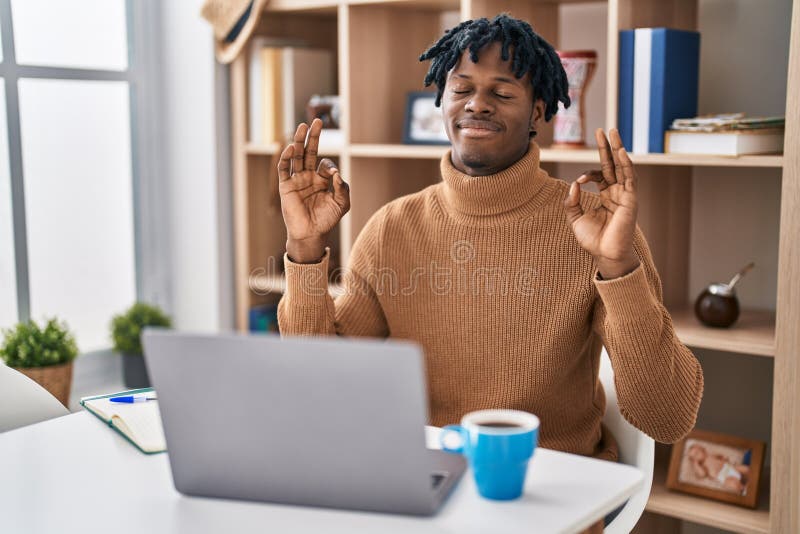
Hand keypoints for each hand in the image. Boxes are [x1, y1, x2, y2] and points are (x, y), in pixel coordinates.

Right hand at [278, 119, 349, 262]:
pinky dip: (286, 157)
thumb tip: (336, 174)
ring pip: (296, 156)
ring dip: (299, 141)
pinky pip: (284, 168)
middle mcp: (308, 177)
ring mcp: (296, 180)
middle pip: (309, 152)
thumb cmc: (327, 220)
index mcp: (321, 180)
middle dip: (313, 137)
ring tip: (302, 127)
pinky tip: (291, 148)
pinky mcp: (285, 186)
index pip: (325, 164)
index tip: (333, 177)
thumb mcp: (342, 203)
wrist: (311, 234)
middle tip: (316, 121)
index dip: (330, 167)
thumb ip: (343, 188)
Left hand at [564, 128, 639, 278]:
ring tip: (613, 132)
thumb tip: (575, 182)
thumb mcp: (575, 218)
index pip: (600, 175)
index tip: (580, 180)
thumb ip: (572, 201)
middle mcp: (617, 192)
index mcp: (606, 196)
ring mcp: (625, 195)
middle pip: (613, 164)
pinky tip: (620, 151)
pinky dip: (625, 164)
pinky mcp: (631, 200)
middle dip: (607, 147)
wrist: (605, 255)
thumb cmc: (593, 240)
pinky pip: (629, 178)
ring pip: (623, 166)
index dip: (589, 173)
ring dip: (618, 149)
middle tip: (603, 129)